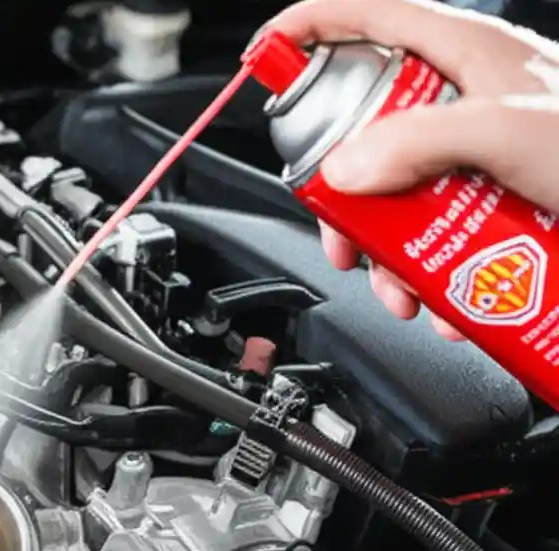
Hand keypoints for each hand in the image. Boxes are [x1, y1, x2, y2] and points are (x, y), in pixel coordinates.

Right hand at [264, 0, 558, 339]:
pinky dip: (427, 276)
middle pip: (363, 127)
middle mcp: (463, 99)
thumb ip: (419, 143)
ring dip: (385, 253)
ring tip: (399, 290)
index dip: (302, 31)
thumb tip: (346, 169)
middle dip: (342, 194)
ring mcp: (476, 153)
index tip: (259, 62)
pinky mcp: (492, 201)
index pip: (362, 17)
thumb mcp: (509, 131)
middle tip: (337, 230)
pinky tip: (443, 303)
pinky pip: (434, 234)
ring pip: (394, 195)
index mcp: (461, 53)